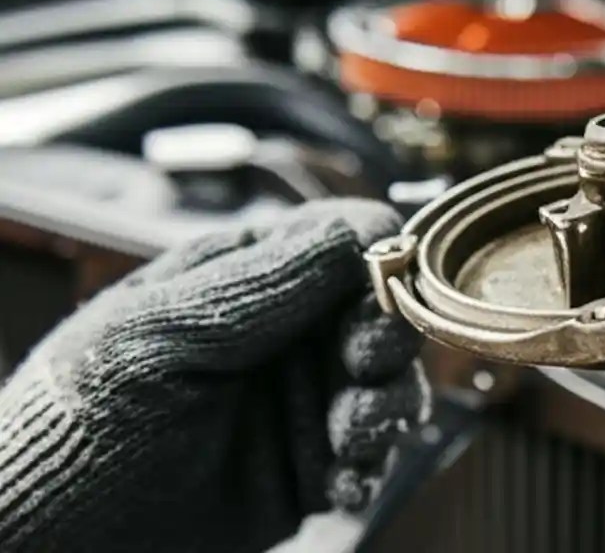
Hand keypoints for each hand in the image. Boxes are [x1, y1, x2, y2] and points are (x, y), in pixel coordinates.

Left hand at [0, 200, 426, 552]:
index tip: (390, 286)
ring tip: (349, 439)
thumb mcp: (165, 330)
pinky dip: (370, 468)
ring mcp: (305, 400)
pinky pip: (372, 458)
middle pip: (381, 314)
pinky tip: (341, 484)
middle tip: (364, 365)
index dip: (379, 258)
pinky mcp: (314, 466)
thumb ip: (263, 284)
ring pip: (390, 386)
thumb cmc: (88, 406)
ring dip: (386, 409)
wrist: (62, 524)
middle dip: (388, 340)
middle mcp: (290, 333)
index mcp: (251, 277)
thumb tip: (357, 232)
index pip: (341, 242)